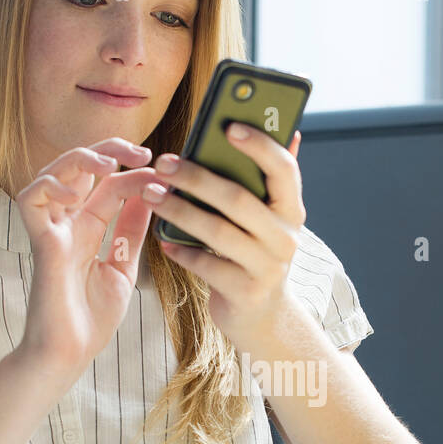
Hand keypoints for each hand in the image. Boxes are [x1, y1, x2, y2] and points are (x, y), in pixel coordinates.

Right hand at [16, 137, 157, 379]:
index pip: (109, 184)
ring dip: (80, 160)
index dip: (134, 171)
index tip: (163, 170)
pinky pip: (30, 201)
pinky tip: (77, 194)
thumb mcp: (123, 268)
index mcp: (89, 229)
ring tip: (109, 164)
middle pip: (79, 168)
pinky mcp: (41, 244)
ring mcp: (52, 231)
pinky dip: (50, 187)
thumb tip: (149, 197)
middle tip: (141, 151)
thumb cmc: (91, 319)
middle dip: (109, 151)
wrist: (70, 354)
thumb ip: (131, 233)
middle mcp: (68, 224)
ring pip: (52, 173)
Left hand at [142, 125, 305, 350]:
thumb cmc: (258, 256)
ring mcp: (267, 267)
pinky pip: (206, 265)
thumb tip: (291, 131)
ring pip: (217, 232)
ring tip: (150, 194)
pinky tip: (163, 240)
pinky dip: (182, 251)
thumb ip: (274, 180)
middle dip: (197, 177)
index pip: (283, 170)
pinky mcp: (245, 292)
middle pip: (239, 199)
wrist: (264, 318)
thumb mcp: (273, 220)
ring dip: (179, 210)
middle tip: (164, 163)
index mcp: (292, 211)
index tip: (228, 125)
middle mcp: (285, 238)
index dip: (259, 145)